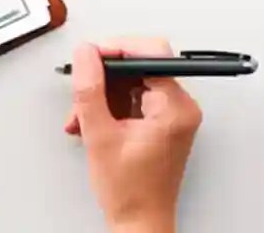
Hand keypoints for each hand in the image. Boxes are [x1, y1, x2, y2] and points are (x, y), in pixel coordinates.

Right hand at [63, 39, 201, 232]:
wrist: (139, 221)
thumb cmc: (131, 192)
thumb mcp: (100, 135)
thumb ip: (90, 90)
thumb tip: (86, 55)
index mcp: (175, 108)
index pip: (151, 54)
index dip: (117, 49)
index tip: (92, 55)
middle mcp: (180, 108)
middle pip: (139, 66)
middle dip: (103, 78)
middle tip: (83, 90)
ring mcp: (171, 115)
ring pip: (131, 82)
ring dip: (102, 95)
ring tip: (83, 115)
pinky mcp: (161, 122)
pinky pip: (133, 98)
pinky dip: (109, 106)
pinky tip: (92, 122)